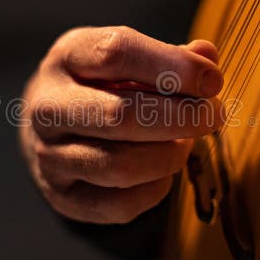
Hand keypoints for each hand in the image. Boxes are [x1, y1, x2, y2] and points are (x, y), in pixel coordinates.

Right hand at [19, 26, 222, 223]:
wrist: (46, 128)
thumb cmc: (99, 85)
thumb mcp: (126, 58)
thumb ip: (169, 58)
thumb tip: (208, 59)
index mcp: (66, 58)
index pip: (116, 54)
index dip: (173, 67)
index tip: (212, 81)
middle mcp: (47, 107)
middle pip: (119, 116)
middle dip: (180, 118)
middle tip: (212, 117)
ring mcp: (49, 156)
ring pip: (120, 166)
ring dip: (168, 156)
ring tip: (186, 143)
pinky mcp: (62, 197)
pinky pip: (120, 205)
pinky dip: (155, 190)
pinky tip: (163, 172)